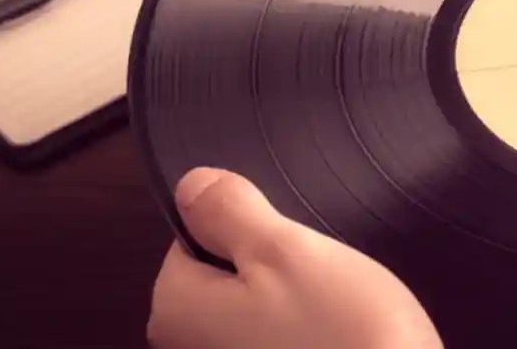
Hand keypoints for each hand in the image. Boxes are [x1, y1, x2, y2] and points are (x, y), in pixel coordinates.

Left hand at [147, 167, 441, 348]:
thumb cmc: (339, 331)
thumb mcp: (286, 251)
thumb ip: (231, 212)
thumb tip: (189, 184)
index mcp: (177, 309)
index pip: (192, 237)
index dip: (246, 227)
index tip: (291, 239)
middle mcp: (189, 348)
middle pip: (222, 277)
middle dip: (271, 266)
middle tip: (321, 272)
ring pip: (255, 308)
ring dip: (294, 300)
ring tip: (336, 303)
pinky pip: (279, 338)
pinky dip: (306, 331)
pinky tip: (337, 332)